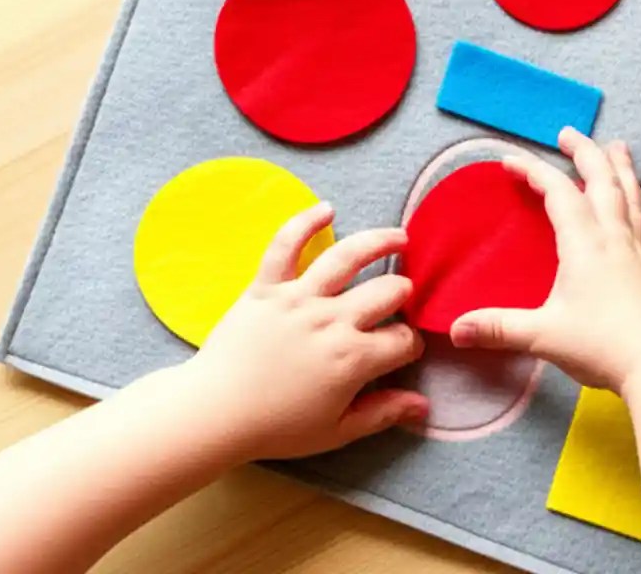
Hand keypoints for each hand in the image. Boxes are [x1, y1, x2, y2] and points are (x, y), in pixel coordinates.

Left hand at [175, 203, 427, 460]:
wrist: (215, 412)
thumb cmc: (276, 427)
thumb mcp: (337, 431)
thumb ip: (383, 413)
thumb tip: (424, 407)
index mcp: (353, 359)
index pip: (403, 340)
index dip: (411, 344)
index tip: (404, 348)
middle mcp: (332, 320)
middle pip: (387, 292)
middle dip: (403, 294)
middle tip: (401, 297)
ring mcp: (299, 298)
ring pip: (348, 257)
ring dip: (380, 242)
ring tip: (399, 238)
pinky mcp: (267, 286)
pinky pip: (286, 245)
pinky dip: (305, 222)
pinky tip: (327, 210)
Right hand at [450, 127, 640, 392]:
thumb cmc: (603, 348)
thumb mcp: (542, 337)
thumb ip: (498, 329)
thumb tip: (454, 329)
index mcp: (585, 245)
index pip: (558, 193)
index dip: (533, 171)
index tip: (510, 160)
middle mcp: (615, 239)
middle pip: (602, 182)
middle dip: (585, 153)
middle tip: (569, 133)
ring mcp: (640, 254)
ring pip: (632, 197)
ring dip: (621, 169)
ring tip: (617, 148)